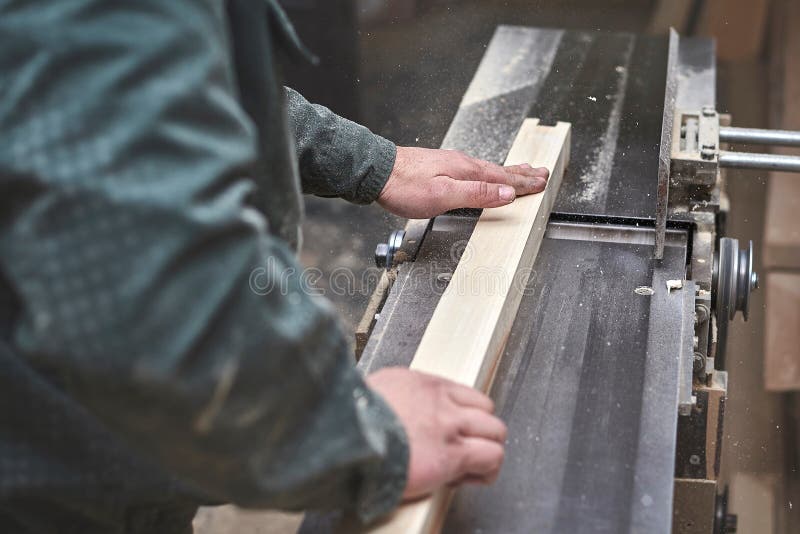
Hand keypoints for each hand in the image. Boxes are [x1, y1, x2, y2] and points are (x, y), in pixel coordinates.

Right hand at [365, 367, 506, 499]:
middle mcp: (441, 401)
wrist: (349, 438)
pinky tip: (471, 477)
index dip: (462, 413)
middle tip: (466, 447)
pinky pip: (491, 456)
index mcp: (419, 383)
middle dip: (480, 429)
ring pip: (495, 430)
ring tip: (473, 465)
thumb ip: (390, 401)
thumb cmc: (351, 421)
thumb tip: (387, 414)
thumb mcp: (371, 395)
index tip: (451, 429)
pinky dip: (487, 469)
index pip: (461, 392)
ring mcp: (451, 426)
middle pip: (485, 407)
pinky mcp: (453, 454)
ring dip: (488, 448)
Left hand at [377, 146, 549, 217]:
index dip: (524, 182)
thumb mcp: (443, 194)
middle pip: (499, 170)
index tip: (543, 182)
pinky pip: (474, 170)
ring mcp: (451, 164)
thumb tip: (507, 192)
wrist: (376, 172)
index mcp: (467, 170)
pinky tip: (484, 174)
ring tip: (522, 171)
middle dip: (522, 173)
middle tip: (542, 172)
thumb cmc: (405, 186)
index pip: (503, 178)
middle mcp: (462, 164)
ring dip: (508, 172)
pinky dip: (489, 172)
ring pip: (488, 168)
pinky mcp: (439, 168)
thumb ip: (476, 193)